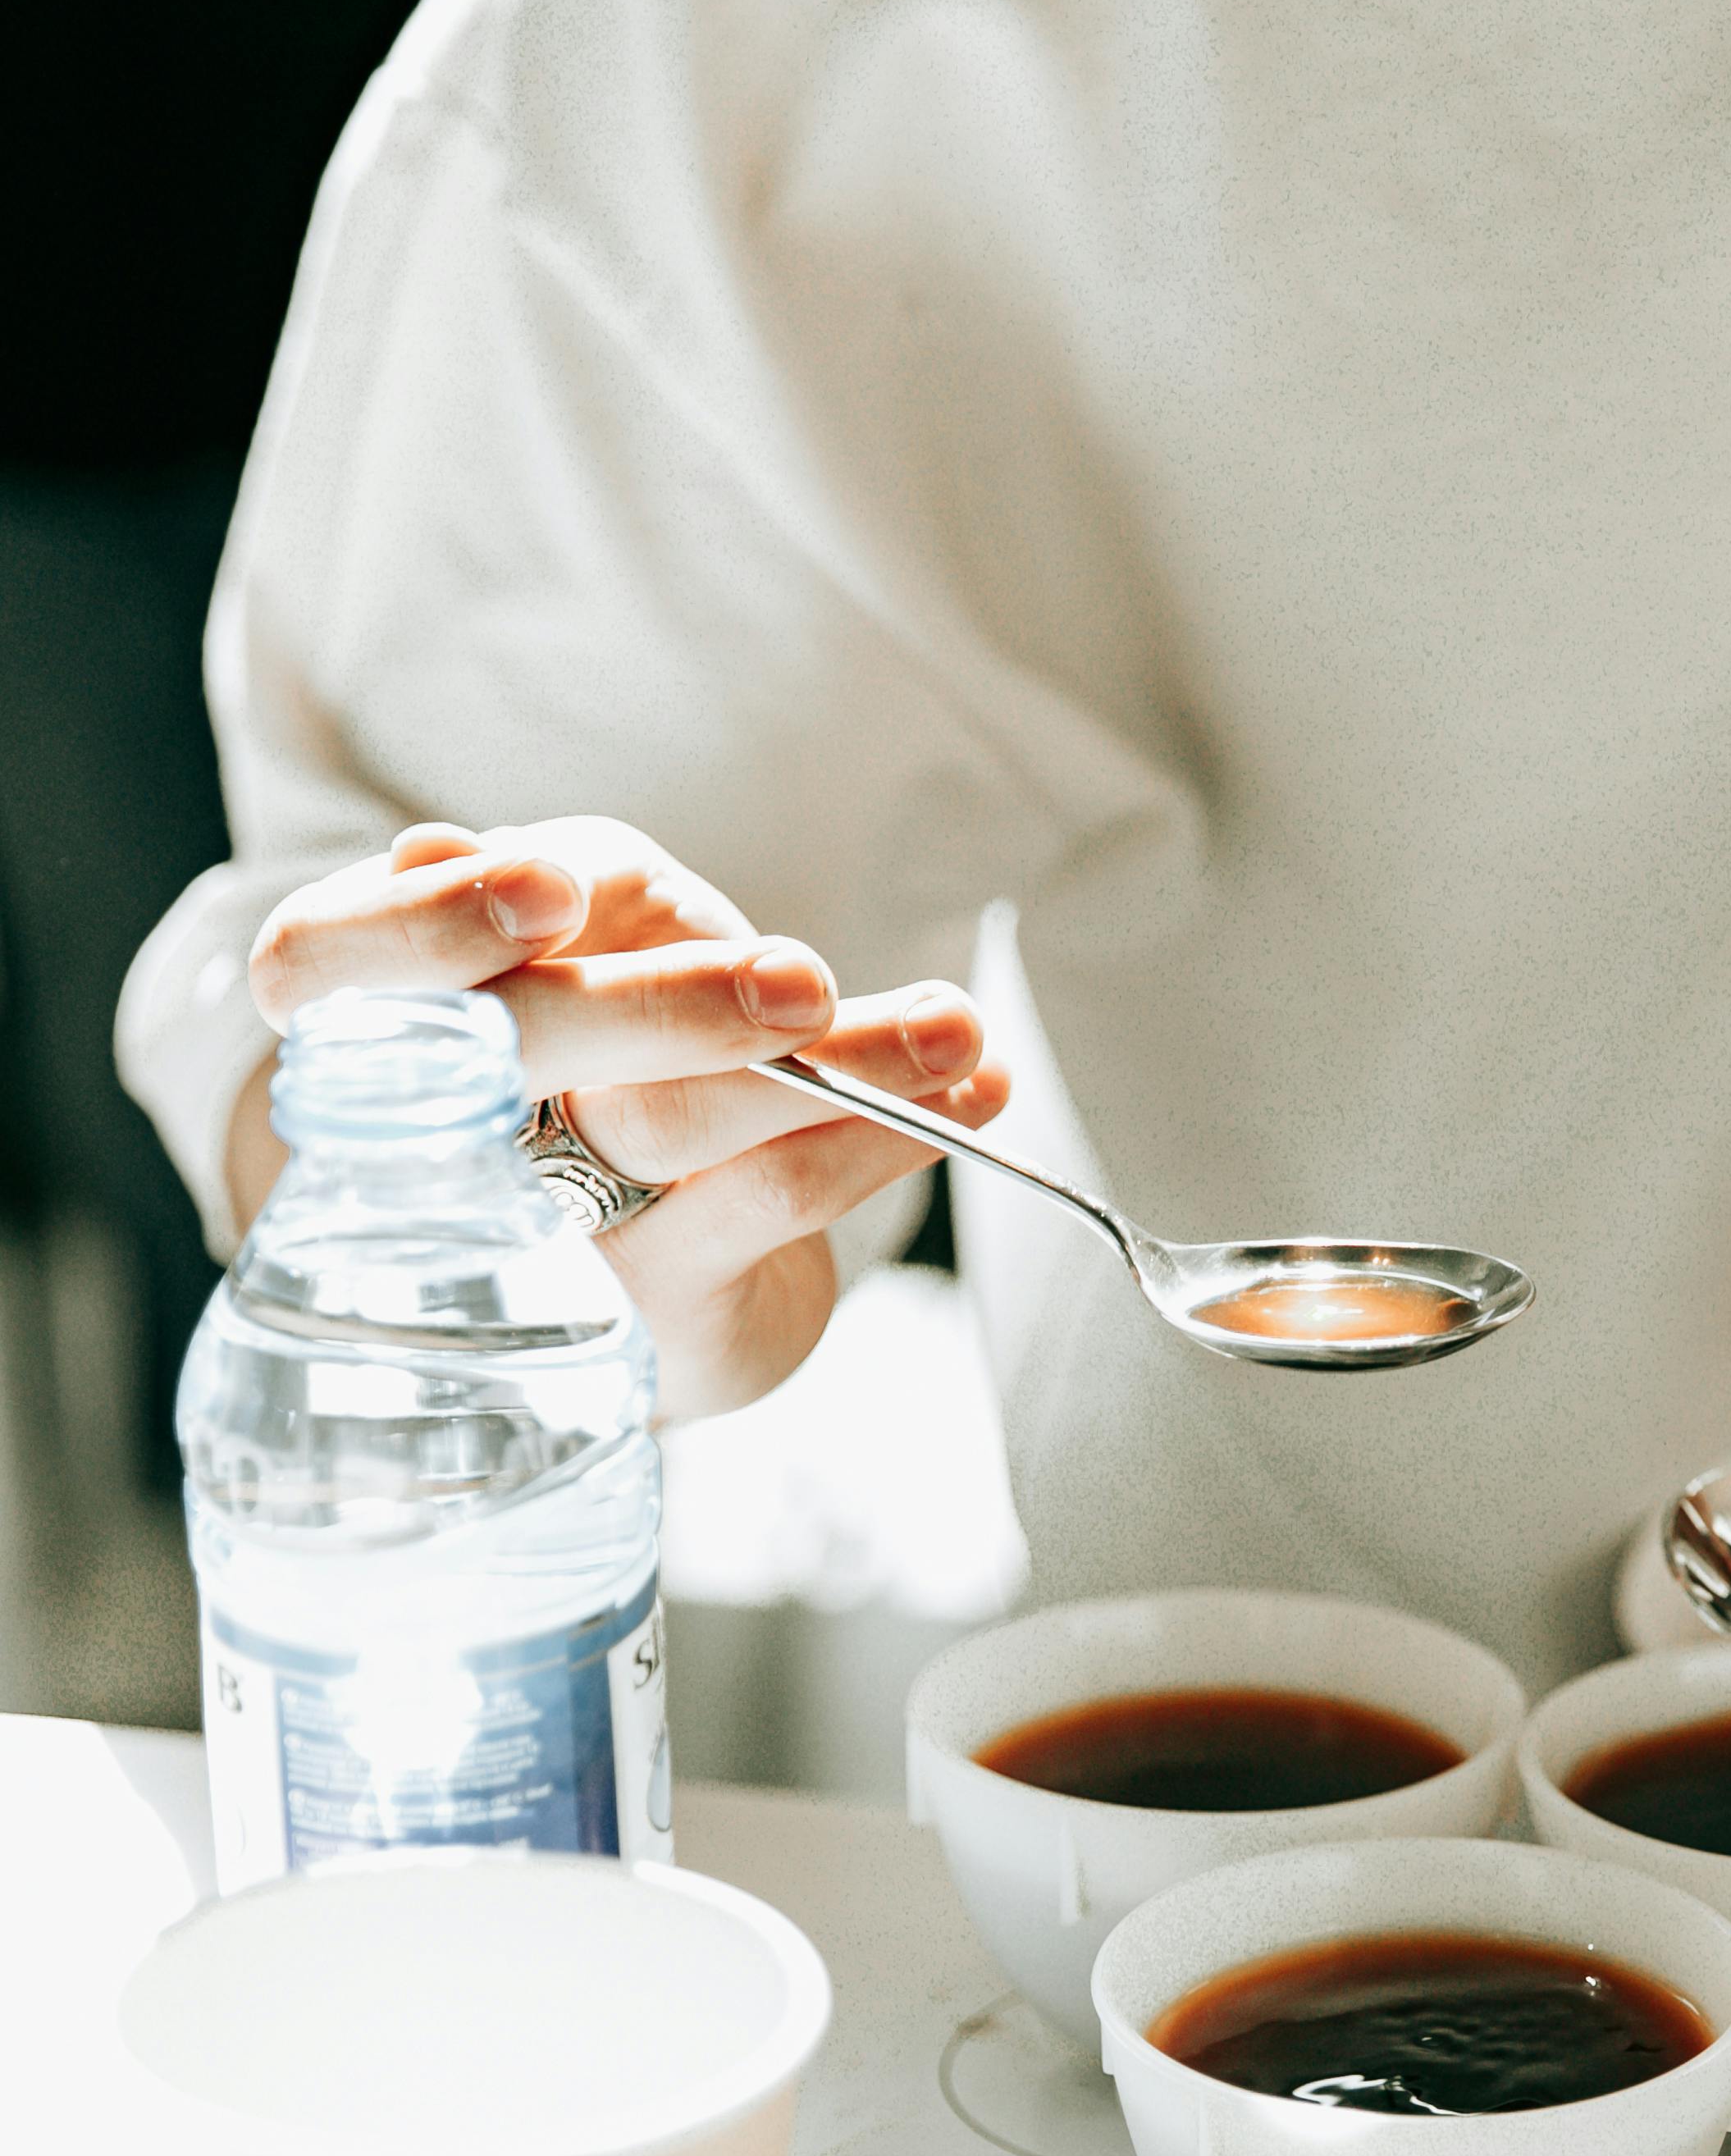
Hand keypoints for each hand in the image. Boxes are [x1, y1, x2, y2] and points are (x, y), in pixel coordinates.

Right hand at [240, 817, 1008, 1415]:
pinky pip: (772, 1199)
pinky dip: (888, 1131)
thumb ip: (519, 902)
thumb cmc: (572, 1078)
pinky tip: (975, 1095)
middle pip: (530, 1043)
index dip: (428, 924)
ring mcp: (542, 1236)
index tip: (543, 894)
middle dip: (673, 1006)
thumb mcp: (544, 960)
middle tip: (803, 982)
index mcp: (371, 1014)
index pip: (330, 955)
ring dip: (841, 1065)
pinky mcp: (657, 1306)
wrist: (609, 1295)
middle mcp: (438, 1132)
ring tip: (956, 1029)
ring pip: (676, 1125)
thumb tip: (453, 849)